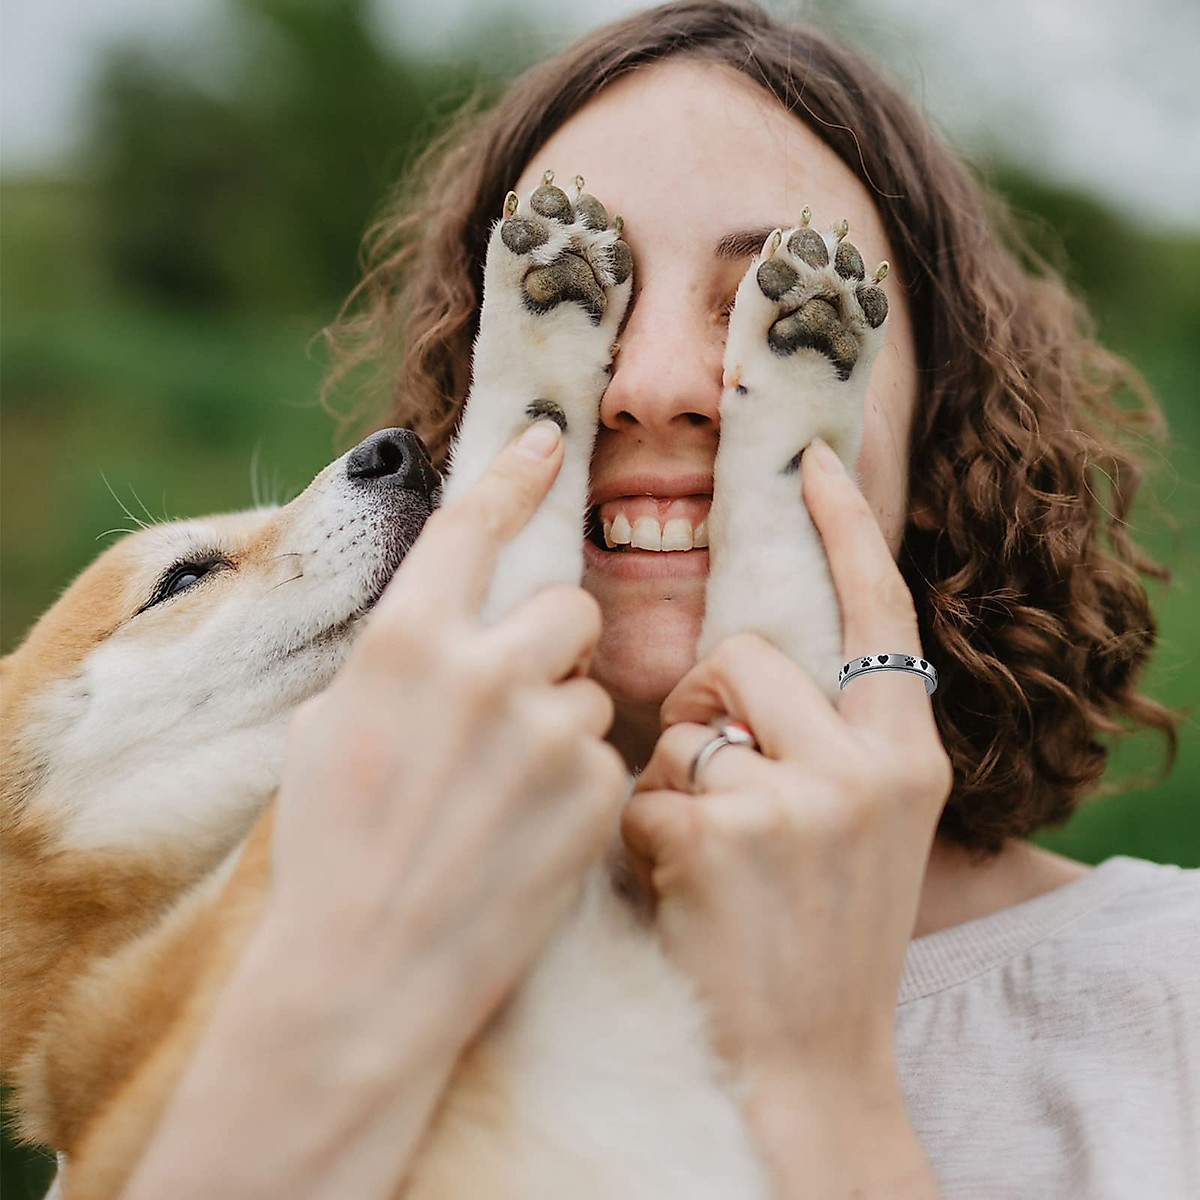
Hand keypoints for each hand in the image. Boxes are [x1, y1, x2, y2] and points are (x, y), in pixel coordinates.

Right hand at [265, 420, 628, 1052]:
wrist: (363, 976)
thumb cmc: (329, 853)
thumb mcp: (324, 730)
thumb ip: (390, 663)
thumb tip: (431, 626)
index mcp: (408, 640)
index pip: (475, 526)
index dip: (514, 474)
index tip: (548, 439)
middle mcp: (485, 671)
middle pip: (571, 609)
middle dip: (555, 645)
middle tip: (519, 700)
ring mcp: (547, 733)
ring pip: (591, 691)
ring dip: (561, 725)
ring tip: (506, 794)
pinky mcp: (593, 795)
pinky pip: (604, 761)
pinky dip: (577, 789)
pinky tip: (527, 836)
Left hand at [621, 439, 952, 1090]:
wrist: (810, 1062)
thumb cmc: (821, 936)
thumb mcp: (866, 828)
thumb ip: (828, 740)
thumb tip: (743, 661)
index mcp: (905, 753)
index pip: (878, 607)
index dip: (844, 525)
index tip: (809, 456)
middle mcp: (864, 765)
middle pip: (744, 650)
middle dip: (705, 697)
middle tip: (710, 769)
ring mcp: (797, 800)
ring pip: (686, 715)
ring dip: (673, 771)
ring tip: (702, 847)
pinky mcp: (721, 834)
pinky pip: (641, 786)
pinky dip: (640, 830)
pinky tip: (675, 887)